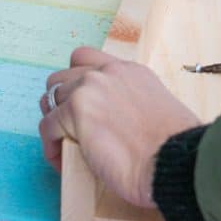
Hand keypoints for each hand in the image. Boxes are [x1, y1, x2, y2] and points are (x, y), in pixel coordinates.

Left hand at [39, 47, 200, 207]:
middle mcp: (108, 73)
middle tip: (69, 129)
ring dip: (54, 124)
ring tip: (65, 147)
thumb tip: (121, 124)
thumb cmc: (174, 148)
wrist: (173, 161)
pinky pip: (46, 127)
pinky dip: (51, 146)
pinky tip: (63, 162)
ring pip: (50, 100)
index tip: (81, 104)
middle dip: (60, 103)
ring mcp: (89, 89)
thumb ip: (133, 104)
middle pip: (61, 78)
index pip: (86, 59)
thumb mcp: (158, 109)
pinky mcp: (75, 112)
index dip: (77, 81)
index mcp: (130, 71)